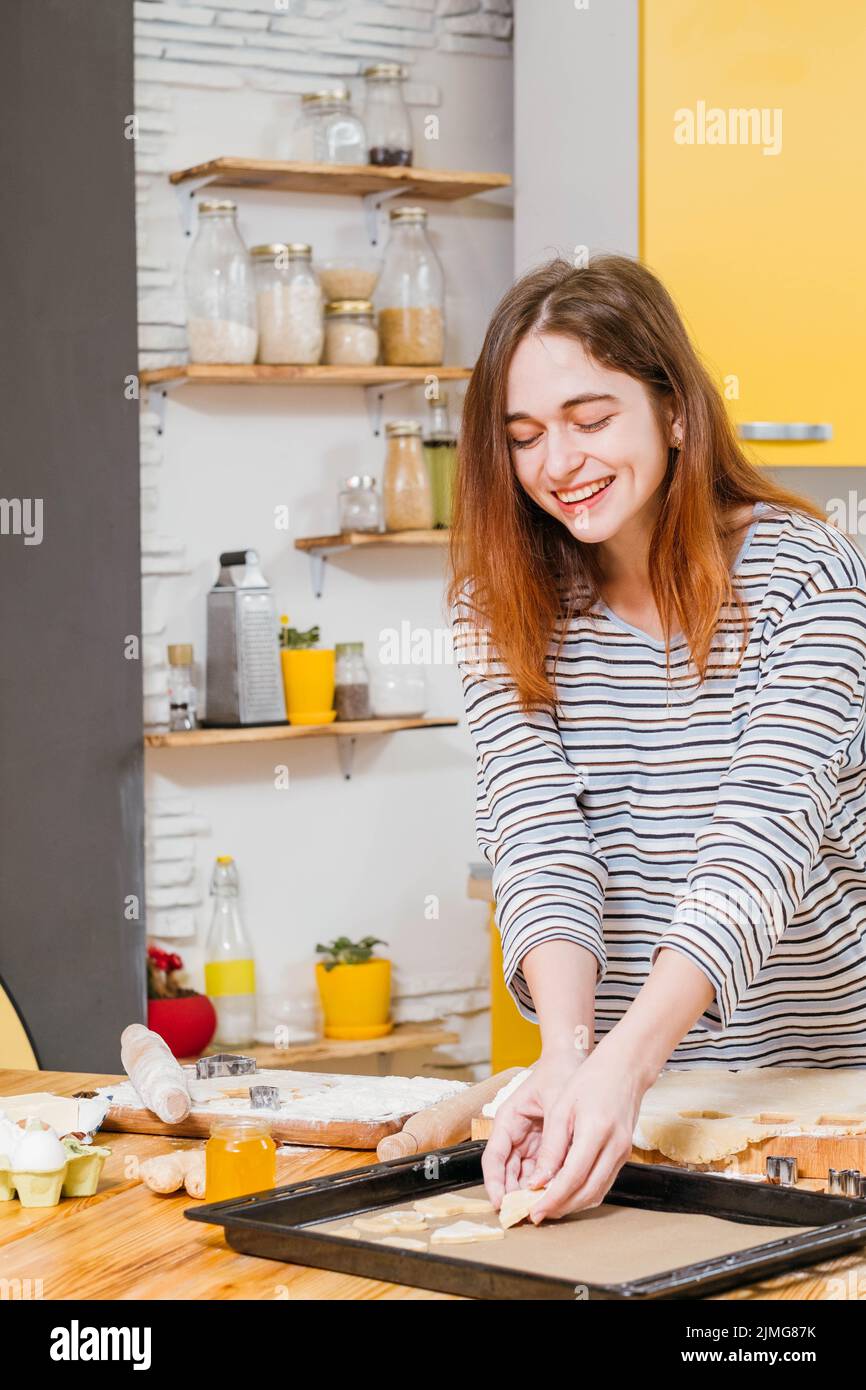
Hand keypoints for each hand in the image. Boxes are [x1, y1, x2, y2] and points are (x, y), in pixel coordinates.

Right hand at [482, 1046, 586, 1207]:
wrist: (573, 1058)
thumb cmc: (559, 1074)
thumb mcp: (555, 1108)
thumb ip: (550, 1144)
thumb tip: (545, 1180)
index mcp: (507, 1120)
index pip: (493, 1157)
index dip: (493, 1182)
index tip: (499, 1203)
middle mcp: (514, 1133)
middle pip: (506, 1171)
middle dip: (511, 1193)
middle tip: (523, 1214)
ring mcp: (528, 1141)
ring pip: (522, 1174)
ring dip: (529, 1191)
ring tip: (539, 1209)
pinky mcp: (544, 1146)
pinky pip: (540, 1169)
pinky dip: (544, 1183)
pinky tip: (552, 1195)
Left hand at [527, 1040, 646, 1220]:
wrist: (625, 1068)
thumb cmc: (590, 1080)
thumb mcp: (562, 1108)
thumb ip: (551, 1146)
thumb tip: (538, 1180)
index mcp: (596, 1132)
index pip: (572, 1178)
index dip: (552, 1198)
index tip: (533, 1211)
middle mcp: (614, 1148)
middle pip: (587, 1193)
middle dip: (561, 1208)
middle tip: (536, 1214)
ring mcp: (623, 1153)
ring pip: (597, 1193)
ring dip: (573, 1204)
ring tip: (547, 1206)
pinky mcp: (624, 1155)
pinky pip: (604, 1183)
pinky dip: (584, 1193)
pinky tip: (567, 1192)